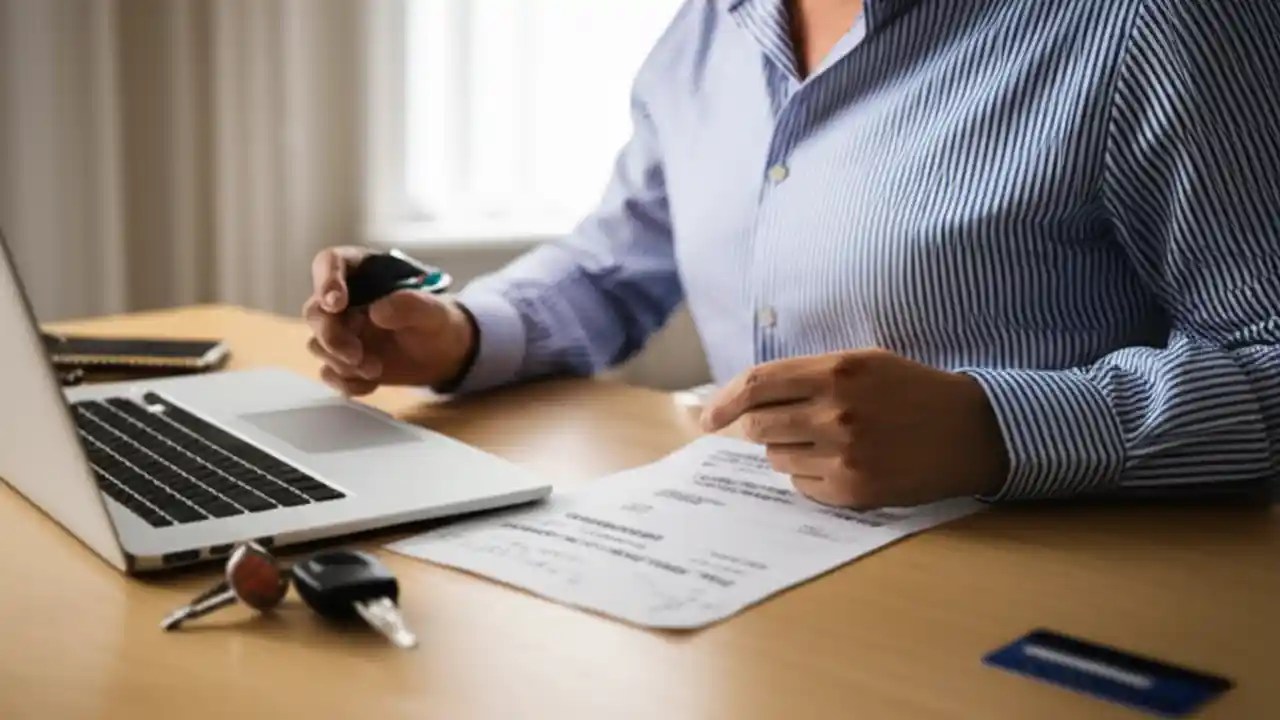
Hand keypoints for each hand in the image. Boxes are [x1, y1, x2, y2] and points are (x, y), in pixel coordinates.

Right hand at [302, 246, 476, 395]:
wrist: (444, 355)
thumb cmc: (437, 322)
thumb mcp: (434, 311)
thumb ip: (410, 305)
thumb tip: (376, 312)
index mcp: (362, 272)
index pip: (329, 262)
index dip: (326, 280)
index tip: (337, 303)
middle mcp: (344, 299)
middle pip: (315, 311)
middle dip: (331, 336)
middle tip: (356, 355)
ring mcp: (341, 331)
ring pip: (317, 343)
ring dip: (341, 363)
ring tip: (375, 370)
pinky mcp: (343, 360)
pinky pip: (329, 372)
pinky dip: (346, 383)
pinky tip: (371, 385)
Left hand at [700, 350, 1008, 507]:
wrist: (970, 431)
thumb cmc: (912, 391)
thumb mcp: (863, 362)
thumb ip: (807, 375)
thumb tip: (748, 397)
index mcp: (836, 372)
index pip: (757, 384)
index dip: (724, 400)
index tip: (708, 416)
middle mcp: (835, 412)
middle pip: (758, 425)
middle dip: (757, 428)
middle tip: (775, 428)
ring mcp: (843, 455)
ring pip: (777, 458)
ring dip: (788, 451)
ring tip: (827, 442)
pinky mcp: (853, 490)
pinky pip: (802, 486)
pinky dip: (810, 476)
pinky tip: (843, 463)